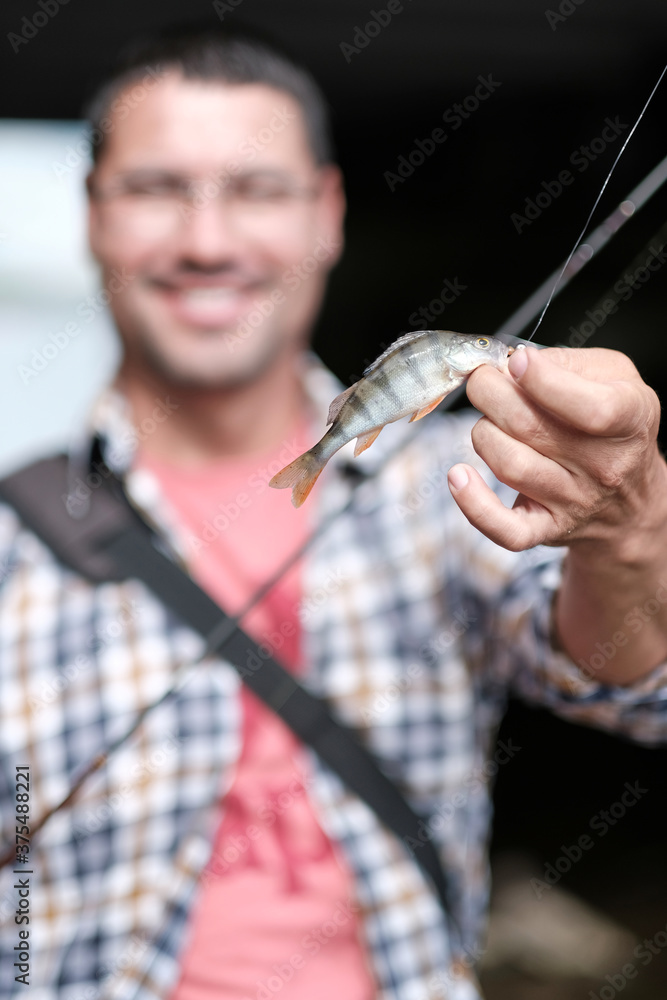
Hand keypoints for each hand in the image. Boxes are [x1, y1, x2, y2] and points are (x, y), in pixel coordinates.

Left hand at [447, 346, 666, 552]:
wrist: (631, 499)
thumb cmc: (615, 427)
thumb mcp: (616, 378)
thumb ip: (569, 362)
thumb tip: (518, 364)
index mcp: (628, 421)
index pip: (589, 408)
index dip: (543, 380)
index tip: (517, 362)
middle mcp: (603, 467)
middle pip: (528, 428)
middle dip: (490, 392)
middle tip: (484, 380)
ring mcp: (573, 502)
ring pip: (509, 465)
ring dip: (483, 432)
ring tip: (490, 421)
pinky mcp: (545, 529)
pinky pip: (505, 529)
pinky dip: (473, 503)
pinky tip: (459, 476)